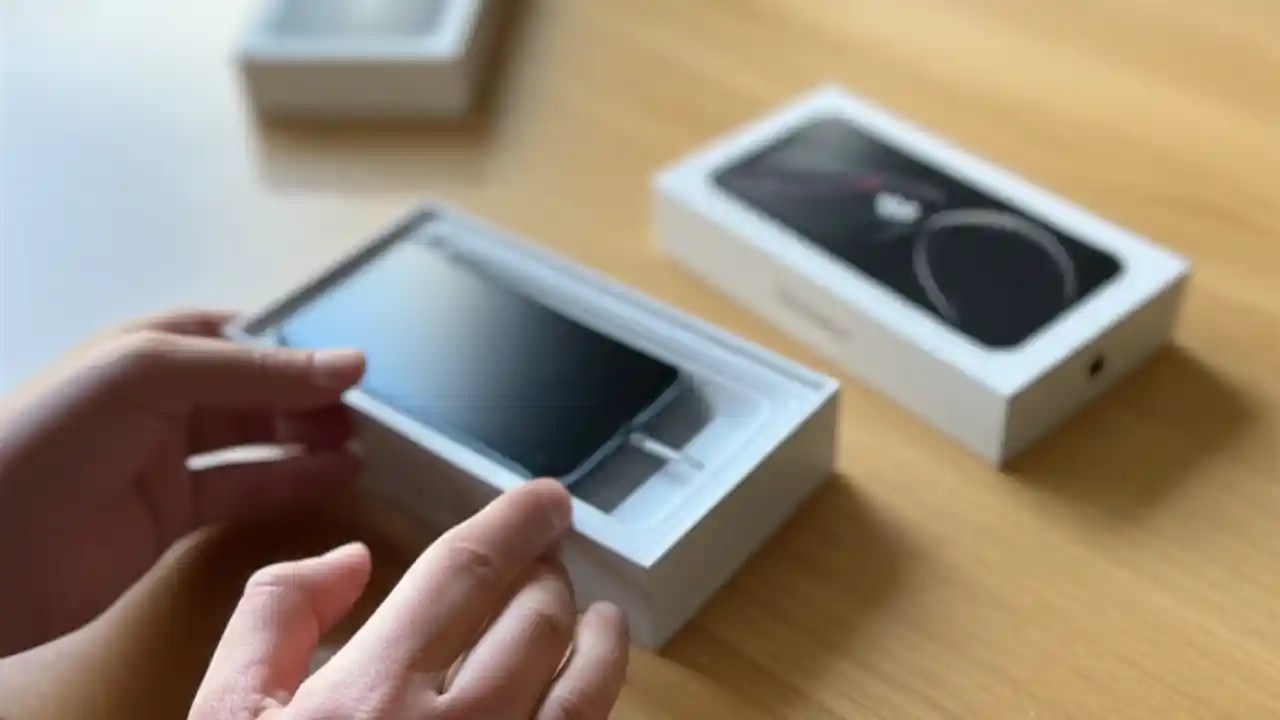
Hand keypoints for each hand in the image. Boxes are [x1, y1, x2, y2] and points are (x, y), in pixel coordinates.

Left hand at [0, 310, 365, 655]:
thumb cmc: (53, 439)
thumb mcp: (153, 375)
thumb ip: (256, 370)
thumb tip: (353, 361)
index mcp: (153, 347)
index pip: (244, 335)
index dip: (299, 346)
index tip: (359, 364)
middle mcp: (163, 397)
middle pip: (258, 388)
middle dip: (314, 395)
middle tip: (375, 411)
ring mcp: (167, 458)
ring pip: (258, 440)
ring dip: (311, 439)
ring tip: (369, 444)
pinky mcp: (171, 515)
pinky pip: (245, 490)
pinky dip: (293, 483)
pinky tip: (336, 478)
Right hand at [189, 480, 628, 719]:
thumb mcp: (224, 716)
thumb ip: (274, 616)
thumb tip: (353, 559)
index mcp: (371, 692)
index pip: (468, 570)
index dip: (516, 520)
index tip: (547, 499)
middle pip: (537, 617)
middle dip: (549, 574)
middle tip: (546, 562)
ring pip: (588, 683)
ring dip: (600, 634)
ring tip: (598, 614)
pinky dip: (601, 701)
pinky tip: (589, 685)